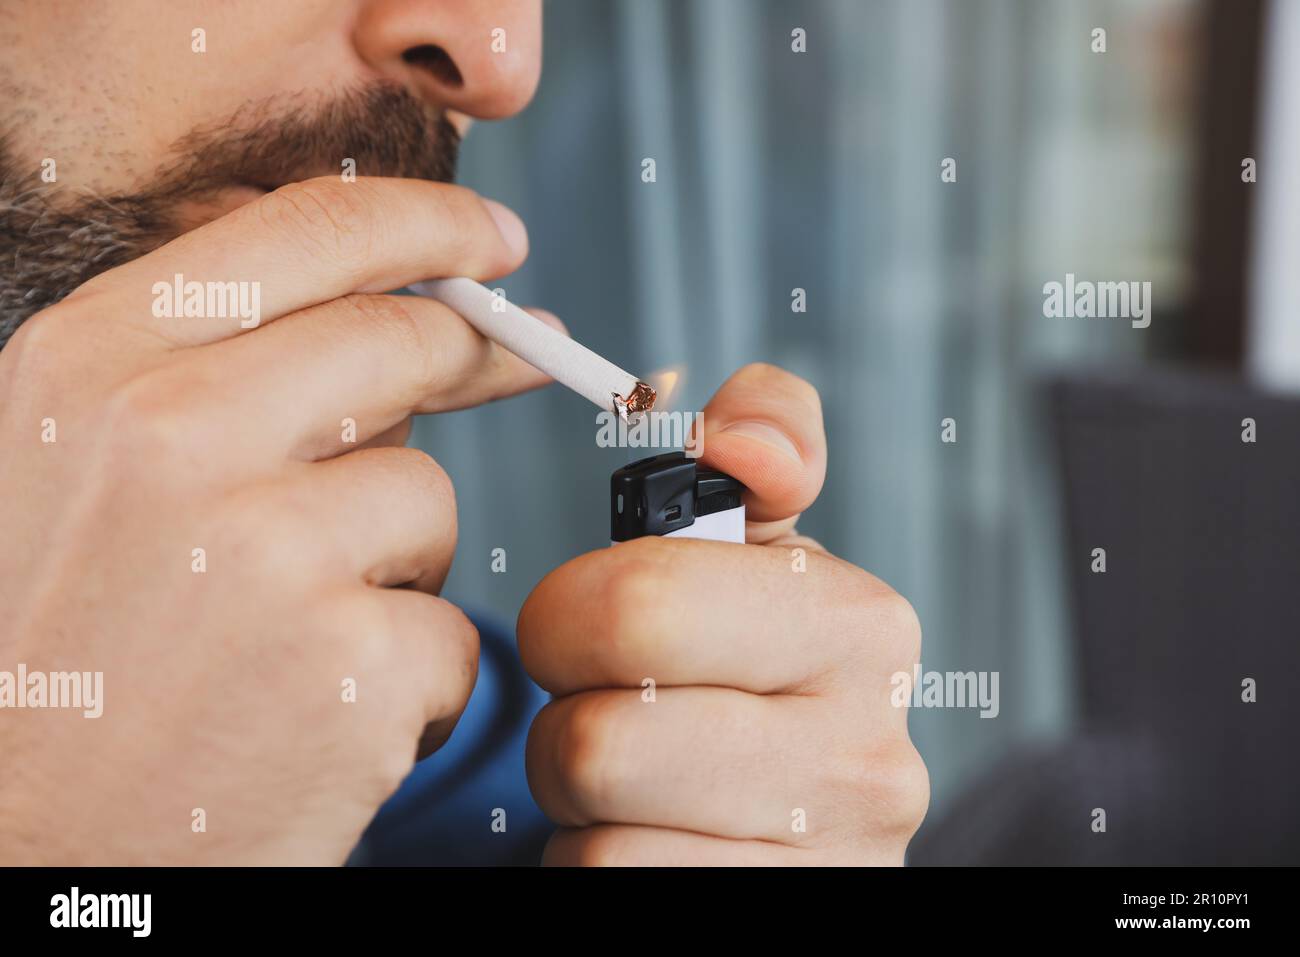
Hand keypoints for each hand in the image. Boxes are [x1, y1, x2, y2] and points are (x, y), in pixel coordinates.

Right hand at [0, 176, 550, 863]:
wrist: (22, 854)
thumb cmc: (61, 663)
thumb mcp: (76, 467)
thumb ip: (214, 368)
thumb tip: (390, 304)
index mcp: (97, 366)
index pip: (311, 230)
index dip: (429, 224)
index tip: (494, 240)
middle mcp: (174, 438)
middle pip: (402, 343)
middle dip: (470, 356)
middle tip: (518, 359)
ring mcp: (267, 553)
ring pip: (429, 497)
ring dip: (395, 563)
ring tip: (293, 636)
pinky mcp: (348, 665)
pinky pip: (448, 629)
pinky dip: (408, 675)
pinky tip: (315, 716)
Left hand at [518, 363, 928, 864]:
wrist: (784, 823)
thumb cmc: (744, 663)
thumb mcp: (759, 544)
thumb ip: (763, 444)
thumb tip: (746, 442)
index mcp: (863, 628)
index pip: (638, 609)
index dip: (566, 617)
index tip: (587, 626)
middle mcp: (867, 761)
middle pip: (599, 742)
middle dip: (564, 722)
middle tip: (601, 707)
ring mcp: (829, 870)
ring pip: (595, 844)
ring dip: (580, 811)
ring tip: (633, 785)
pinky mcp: (771, 927)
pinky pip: (608, 897)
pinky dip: (596, 872)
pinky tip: (649, 842)